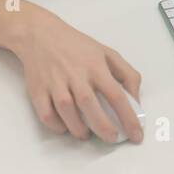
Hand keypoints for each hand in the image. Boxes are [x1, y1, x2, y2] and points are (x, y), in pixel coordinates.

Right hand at [10, 6, 143, 142]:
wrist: (41, 35)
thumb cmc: (78, 46)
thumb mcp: (107, 53)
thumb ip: (127, 74)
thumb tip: (136, 100)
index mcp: (96, 66)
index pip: (116, 95)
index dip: (128, 117)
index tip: (136, 135)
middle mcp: (76, 75)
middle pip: (91, 106)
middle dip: (104, 127)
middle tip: (112, 139)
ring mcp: (55, 83)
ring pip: (67, 112)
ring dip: (79, 129)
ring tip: (88, 135)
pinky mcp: (37, 90)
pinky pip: (46, 115)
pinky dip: (57, 126)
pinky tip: (66, 127)